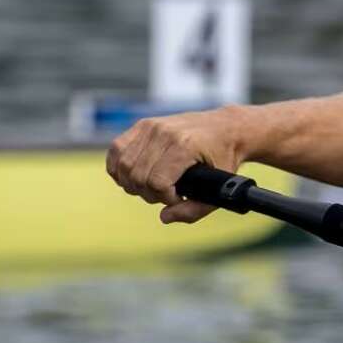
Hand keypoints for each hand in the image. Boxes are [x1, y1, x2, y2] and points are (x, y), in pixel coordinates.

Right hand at [106, 109, 244, 223]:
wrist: (226, 126)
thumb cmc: (224, 157)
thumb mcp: (220, 187)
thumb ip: (194, 210)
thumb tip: (164, 217)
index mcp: (185, 145)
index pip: (157, 181)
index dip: (164, 198)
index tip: (177, 198)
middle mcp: (164, 133)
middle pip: (137, 175)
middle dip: (147, 193)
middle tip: (163, 194)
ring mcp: (150, 127)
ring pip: (123, 164)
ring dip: (130, 183)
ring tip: (148, 187)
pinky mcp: (142, 125)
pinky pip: (116, 150)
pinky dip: (118, 167)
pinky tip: (131, 175)